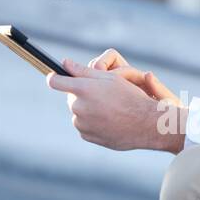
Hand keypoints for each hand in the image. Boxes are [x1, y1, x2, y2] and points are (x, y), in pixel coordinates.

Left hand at [47, 55, 184, 151]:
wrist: (145, 125)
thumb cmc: (130, 97)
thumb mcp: (110, 78)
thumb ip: (83, 71)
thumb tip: (64, 63)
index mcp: (83, 89)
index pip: (55, 82)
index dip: (54, 78)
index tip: (54, 77)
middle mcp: (79, 107)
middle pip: (70, 98)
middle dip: (80, 95)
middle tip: (101, 96)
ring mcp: (82, 123)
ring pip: (78, 113)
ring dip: (87, 110)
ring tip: (108, 109)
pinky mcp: (87, 135)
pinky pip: (84, 126)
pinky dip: (92, 123)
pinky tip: (108, 120)